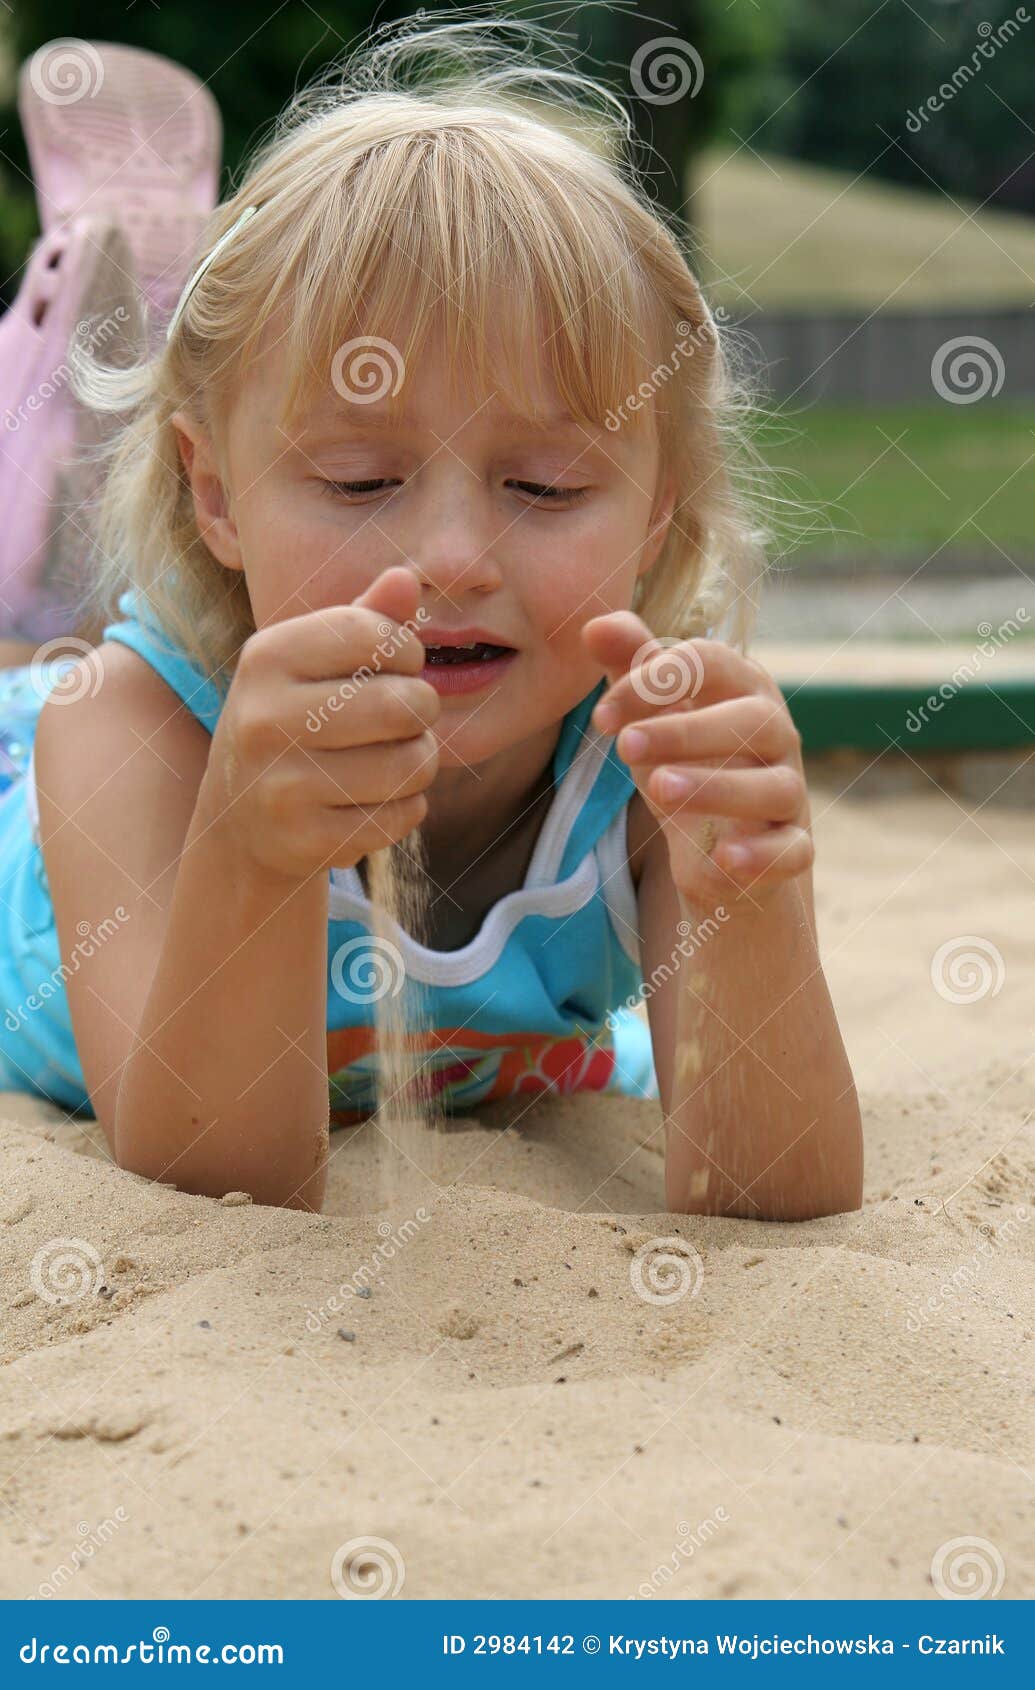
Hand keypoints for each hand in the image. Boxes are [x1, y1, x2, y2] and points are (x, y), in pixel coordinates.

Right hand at [209, 566, 439, 881]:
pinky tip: (374, 800)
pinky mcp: (304, 840)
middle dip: (422, 710)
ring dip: (421, 763)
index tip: (399, 665)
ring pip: (410, 766)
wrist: (241, 818)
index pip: (373, 633)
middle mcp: (263, 718)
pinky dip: (405, 809)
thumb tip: (404, 579)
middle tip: (407, 717)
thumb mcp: (316, 662)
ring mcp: (280, 785)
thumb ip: (364, 619)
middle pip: (403, 704)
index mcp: (266, 657)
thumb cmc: (296, 718)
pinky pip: (400, 817)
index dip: (407, 649)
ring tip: (395, 758)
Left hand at [581, 609, 812, 908]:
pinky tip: (724, 858)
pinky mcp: (791, 850)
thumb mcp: (654, 717)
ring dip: (717, 787)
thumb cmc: (688, 762)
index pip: (710, 663)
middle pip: (749, 720)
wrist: (721, 844)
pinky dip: (762, 856)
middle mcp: (776, 735)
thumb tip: (593, 625)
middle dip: (685, 730)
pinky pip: (790, 851)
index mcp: (743, 689)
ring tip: (659, 791)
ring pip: (773, 786)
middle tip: (626, 747)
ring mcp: (788, 794)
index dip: (656, 680)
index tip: (602, 718)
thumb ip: (633, 670)